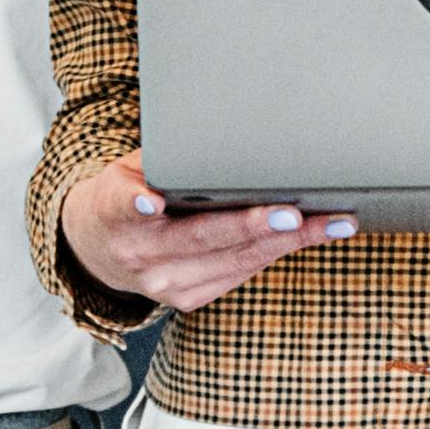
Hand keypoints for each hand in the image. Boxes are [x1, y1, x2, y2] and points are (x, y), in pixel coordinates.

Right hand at [61, 148, 354, 309]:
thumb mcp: (127, 169)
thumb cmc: (124, 194)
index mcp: (114, 213)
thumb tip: (222, 130)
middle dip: (252, 227)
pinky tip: (312, 236)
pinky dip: (276, 251)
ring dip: (287, 243)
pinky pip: (239, 273)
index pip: (127, 207)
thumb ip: (166, 159)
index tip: (152, 202)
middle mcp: (139, 255)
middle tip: (295, 215)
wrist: (98, 248)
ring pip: (233, 262)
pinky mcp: (187, 298)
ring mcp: (164, 284)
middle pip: (202, 239)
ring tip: (331, 224)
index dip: (139, 205)